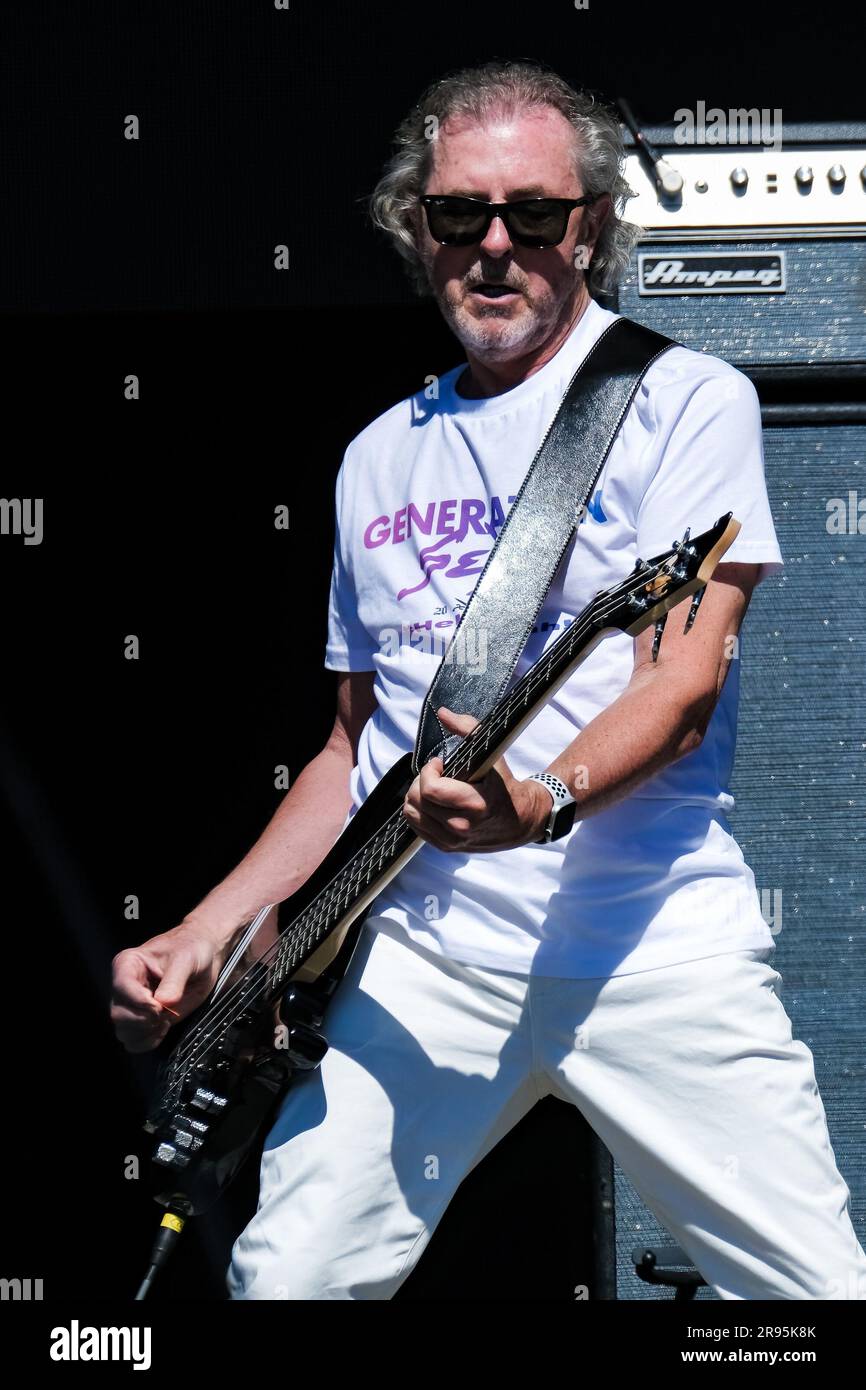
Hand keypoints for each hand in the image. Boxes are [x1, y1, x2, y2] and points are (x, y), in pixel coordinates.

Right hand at [110, 921, 226, 1052]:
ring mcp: (133, 1004)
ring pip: (123, 1030)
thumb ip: (174, 981)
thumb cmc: (191, 947)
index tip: (160, 1005)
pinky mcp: (144, 1018)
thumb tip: (164, 1003)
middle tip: (167, 1012)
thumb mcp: (186, 958)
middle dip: (144, 1020)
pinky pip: (134, 1040)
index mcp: (128, 964)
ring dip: (145, 1032)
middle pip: (119, 1014)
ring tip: (165, 1020)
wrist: (204, 954)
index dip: (140, 1001)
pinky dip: (147, 1041)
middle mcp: (125, 986)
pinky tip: (162, 1029)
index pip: (122, 988)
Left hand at [401, 706, 551, 852]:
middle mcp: (461, 826)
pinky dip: (419, 811)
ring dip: (417, 795)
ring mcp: (452, 840)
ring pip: (411, 813)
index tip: (439, 763)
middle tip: (436, 774)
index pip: (430, 789)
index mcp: (475, 805)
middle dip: (422, 780)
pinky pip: (415, 826)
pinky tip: (433, 802)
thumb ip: (468, 729)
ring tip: (434, 788)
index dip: (429, 770)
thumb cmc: (504, 784)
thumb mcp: (492, 754)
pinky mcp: (446, 847)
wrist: (520, 820)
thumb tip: (442, 713)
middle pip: (416, 799)